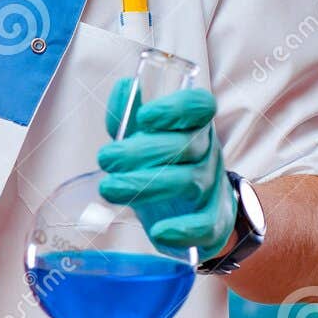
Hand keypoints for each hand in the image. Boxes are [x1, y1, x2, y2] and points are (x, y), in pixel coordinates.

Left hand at [96, 78, 237, 259]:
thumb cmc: (165, 167)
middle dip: (143, 151)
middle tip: (105, 158)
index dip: (177, 108)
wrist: (196, 213)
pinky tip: (158, 230)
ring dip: (147, 185)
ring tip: (109, 188)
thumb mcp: (146, 139)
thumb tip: (125, 87)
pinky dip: (183, 230)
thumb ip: (130, 114)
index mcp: (194, 126)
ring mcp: (211, 188)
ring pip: (187, 183)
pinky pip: (204, 226)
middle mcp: (206, 154)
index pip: (200, 106)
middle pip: (185, 146)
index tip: (145, 116)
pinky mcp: (212, 223)